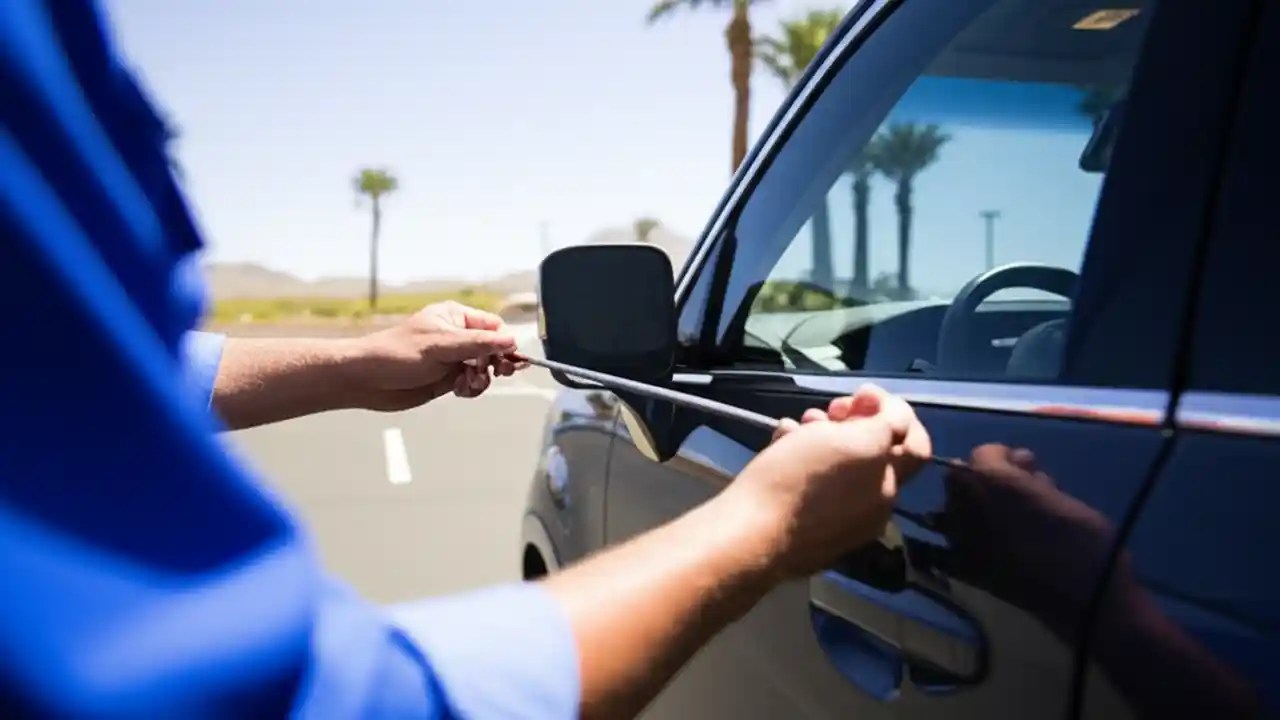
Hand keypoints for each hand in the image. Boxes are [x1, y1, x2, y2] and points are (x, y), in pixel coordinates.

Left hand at [346, 301, 519, 410]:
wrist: (368, 381)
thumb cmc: (396, 353)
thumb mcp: (441, 345)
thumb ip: (478, 343)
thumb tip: (510, 340)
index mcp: (455, 318)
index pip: (493, 326)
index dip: (503, 342)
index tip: (507, 357)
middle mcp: (456, 337)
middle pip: (493, 348)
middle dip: (496, 362)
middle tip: (499, 372)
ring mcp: (452, 358)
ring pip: (484, 368)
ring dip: (482, 378)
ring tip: (469, 383)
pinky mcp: (446, 378)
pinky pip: (472, 383)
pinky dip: (471, 388)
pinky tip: (459, 390)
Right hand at [725, 384, 930, 578]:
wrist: (748, 535)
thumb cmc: (801, 482)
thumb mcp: (856, 441)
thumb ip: (888, 425)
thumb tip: (894, 414)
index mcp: (887, 487)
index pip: (915, 445)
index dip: (897, 411)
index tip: (863, 393)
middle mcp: (869, 507)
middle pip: (873, 452)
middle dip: (854, 420)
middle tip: (829, 408)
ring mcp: (835, 518)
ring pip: (838, 464)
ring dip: (823, 434)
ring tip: (799, 422)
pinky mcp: (803, 523)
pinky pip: (812, 482)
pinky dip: (801, 456)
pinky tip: (780, 442)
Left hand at [941, 444, 1118, 634]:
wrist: (1084, 596)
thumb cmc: (1082, 539)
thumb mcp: (1059, 494)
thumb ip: (1031, 478)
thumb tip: (1020, 468)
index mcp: (990, 479)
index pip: (983, 453)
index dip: (1006, 457)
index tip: (1027, 467)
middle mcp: (964, 504)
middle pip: (961, 481)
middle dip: (985, 481)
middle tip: (1016, 494)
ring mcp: (959, 538)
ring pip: (952, 511)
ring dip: (971, 509)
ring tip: (1004, 521)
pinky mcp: (964, 569)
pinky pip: (950, 546)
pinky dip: (963, 541)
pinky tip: (987, 547)